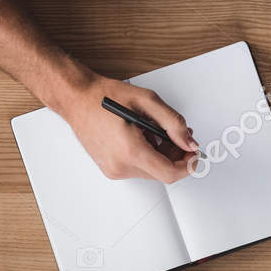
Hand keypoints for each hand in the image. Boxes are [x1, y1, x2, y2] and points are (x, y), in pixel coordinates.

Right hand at [60, 73, 197, 182]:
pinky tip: (142, 136)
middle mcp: (121, 165)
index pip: (170, 173)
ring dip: (161, 154)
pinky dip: (147, 154)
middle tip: (177, 135)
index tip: (194, 154)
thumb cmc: (104, 97)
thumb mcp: (147, 101)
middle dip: (175, 155)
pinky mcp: (110, 169)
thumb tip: (188, 141)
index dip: (188, 165)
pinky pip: (138, 168)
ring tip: (154, 131)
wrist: (77, 99)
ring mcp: (114, 169)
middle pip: (162, 172)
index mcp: (131, 151)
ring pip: (151, 171)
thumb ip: (173, 123)